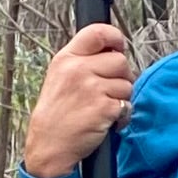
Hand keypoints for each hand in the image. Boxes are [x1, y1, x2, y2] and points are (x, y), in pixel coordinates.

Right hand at [22, 22, 135, 177]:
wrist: (50, 145)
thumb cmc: (58, 113)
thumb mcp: (61, 76)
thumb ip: (84, 59)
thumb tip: (114, 49)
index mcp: (67, 58)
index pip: (98, 32)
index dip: (115, 38)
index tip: (118, 47)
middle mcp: (78, 69)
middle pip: (120, 60)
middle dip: (121, 76)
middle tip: (108, 91)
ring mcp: (92, 88)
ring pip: (127, 84)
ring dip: (122, 98)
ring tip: (103, 107)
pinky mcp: (104, 108)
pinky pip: (127, 105)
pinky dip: (122, 115)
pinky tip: (107, 120)